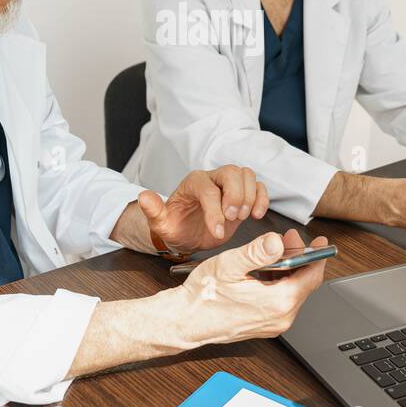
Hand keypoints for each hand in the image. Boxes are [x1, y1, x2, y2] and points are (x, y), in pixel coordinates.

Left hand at [137, 165, 268, 254]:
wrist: (187, 234)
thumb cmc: (175, 227)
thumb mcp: (160, 223)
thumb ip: (153, 211)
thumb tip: (143, 197)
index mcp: (193, 183)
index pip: (208, 190)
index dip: (215, 210)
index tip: (217, 231)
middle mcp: (212, 179)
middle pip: (232, 172)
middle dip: (235, 196)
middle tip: (232, 218)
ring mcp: (228, 186)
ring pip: (247, 175)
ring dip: (249, 196)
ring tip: (242, 217)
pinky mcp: (242, 195)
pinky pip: (259, 186)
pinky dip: (262, 198)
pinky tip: (256, 214)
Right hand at [176, 229, 328, 345]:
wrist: (185, 322)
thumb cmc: (203, 296)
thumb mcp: (230, 265)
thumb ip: (257, 252)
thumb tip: (278, 241)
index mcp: (277, 303)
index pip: (311, 276)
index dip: (317, 255)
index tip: (319, 241)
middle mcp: (280, 318)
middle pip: (303, 283)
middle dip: (299, 258)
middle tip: (289, 239)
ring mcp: (272, 324)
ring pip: (292, 292)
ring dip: (287, 269)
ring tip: (274, 251)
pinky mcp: (263, 325)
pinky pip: (280, 301)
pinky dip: (278, 282)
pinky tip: (265, 269)